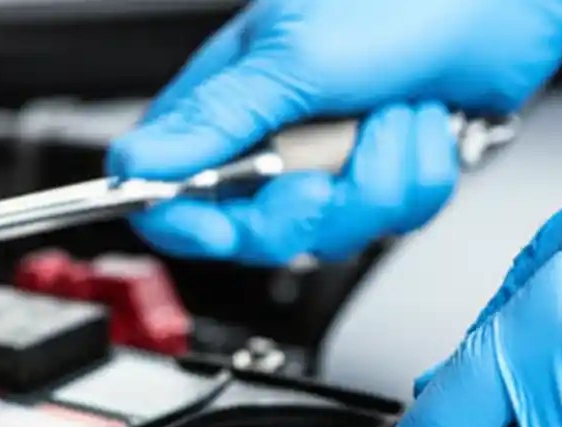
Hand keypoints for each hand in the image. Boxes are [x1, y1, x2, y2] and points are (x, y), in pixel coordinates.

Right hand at [107, 0, 561, 264]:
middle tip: (323, 172)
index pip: (172, 188)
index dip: (185, 222)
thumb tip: (134, 165)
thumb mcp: (291, 60)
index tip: (209, 226)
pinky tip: (426, 122)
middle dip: (304, 207)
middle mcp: (279, 137)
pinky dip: (420, 172)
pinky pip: (394, 216)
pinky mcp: (387, 174)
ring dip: (378, 176)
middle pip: (256, 230)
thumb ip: (214, 122)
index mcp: (232, 100)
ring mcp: (336, 160)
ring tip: (394, 114)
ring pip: (334, 230)